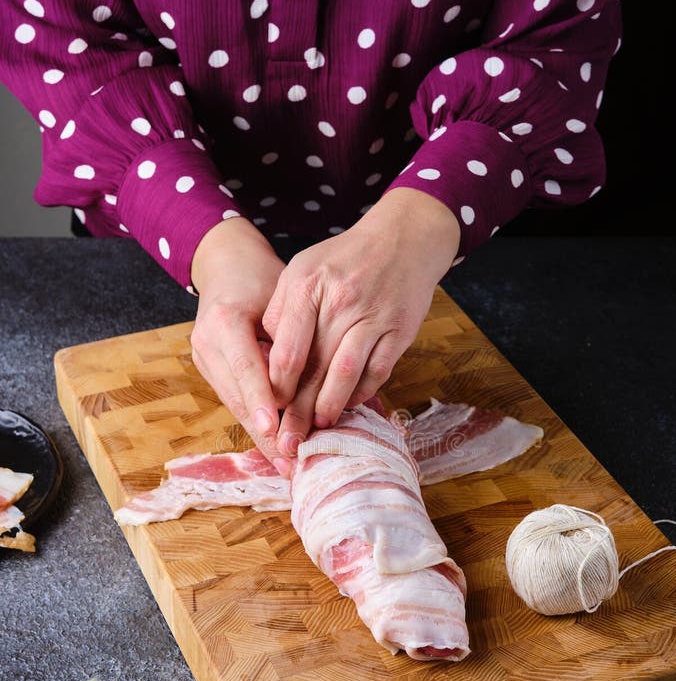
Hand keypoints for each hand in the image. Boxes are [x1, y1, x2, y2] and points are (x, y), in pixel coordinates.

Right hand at [190, 217, 285, 461]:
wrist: (226, 264)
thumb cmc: (261, 277)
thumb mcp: (280, 294)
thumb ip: (292, 334)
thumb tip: (318, 378)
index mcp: (224, 320)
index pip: (245, 365)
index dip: (261, 397)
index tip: (274, 425)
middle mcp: (207, 344)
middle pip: (238, 396)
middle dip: (265, 434)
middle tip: (290, 462)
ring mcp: (205, 361)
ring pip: (236, 406)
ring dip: (263, 438)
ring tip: (288, 465)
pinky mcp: (211, 371)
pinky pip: (238, 402)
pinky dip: (259, 425)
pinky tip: (278, 448)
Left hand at [262, 188, 460, 458]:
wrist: (404, 239)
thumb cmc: (345, 259)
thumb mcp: (303, 268)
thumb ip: (282, 309)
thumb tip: (266, 355)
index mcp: (308, 286)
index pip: (287, 349)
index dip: (276, 386)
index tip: (270, 410)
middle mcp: (340, 302)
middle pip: (314, 368)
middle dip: (298, 411)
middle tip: (288, 441)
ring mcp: (372, 317)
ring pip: (346, 374)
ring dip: (330, 407)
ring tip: (318, 429)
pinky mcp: (398, 331)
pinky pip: (377, 371)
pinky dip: (361, 393)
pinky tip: (348, 406)